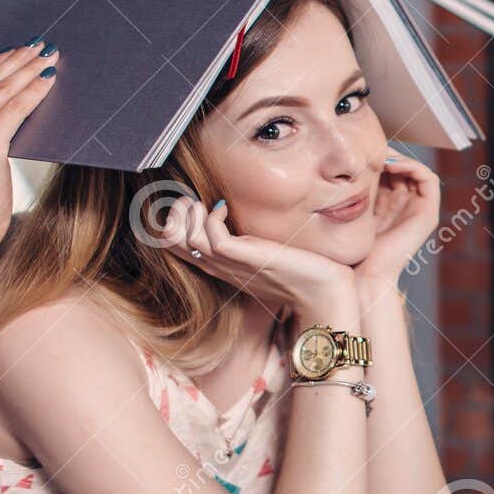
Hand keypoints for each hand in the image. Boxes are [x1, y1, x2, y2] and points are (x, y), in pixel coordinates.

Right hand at [160, 197, 358, 323]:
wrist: (322, 292)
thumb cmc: (297, 271)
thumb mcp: (262, 253)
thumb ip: (246, 240)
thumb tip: (236, 213)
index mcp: (220, 265)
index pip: (175, 246)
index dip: (171, 222)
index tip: (189, 204)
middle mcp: (220, 266)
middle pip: (171, 242)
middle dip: (173, 215)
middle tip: (191, 201)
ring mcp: (232, 264)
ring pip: (187, 239)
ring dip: (190, 214)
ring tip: (206, 204)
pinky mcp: (248, 258)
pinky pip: (214, 238)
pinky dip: (213, 218)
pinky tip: (225, 209)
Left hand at [356, 150, 439, 289]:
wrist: (364, 275)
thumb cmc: (352, 249)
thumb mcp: (348, 211)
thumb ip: (351, 191)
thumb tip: (339, 164)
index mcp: (390, 205)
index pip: (391, 171)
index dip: (379, 157)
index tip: (361, 151)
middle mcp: (407, 206)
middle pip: (404, 168)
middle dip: (389, 155)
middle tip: (371, 149)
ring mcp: (419, 210)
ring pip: (417, 170)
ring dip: (401, 159)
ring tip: (382, 158)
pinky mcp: (429, 214)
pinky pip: (429, 179)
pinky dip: (413, 166)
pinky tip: (391, 167)